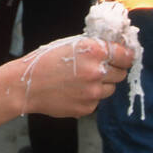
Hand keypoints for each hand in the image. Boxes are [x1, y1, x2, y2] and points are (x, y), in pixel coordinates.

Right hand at [8, 36, 133, 117]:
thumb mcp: (70, 44)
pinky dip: (90, 96)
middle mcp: (97, 72)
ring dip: (103, 84)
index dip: (126, 56)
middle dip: (115, 70)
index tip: (125, 57)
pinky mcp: (88, 108)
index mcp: (94, 51)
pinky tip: (74, 91)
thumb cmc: (45, 60)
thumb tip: (114, 48)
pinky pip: (97, 101)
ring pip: (111, 89)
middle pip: (121, 73)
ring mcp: (93, 92)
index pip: (125, 55)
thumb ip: (93, 47)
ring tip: (83, 80)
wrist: (26, 85)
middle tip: (102, 68)